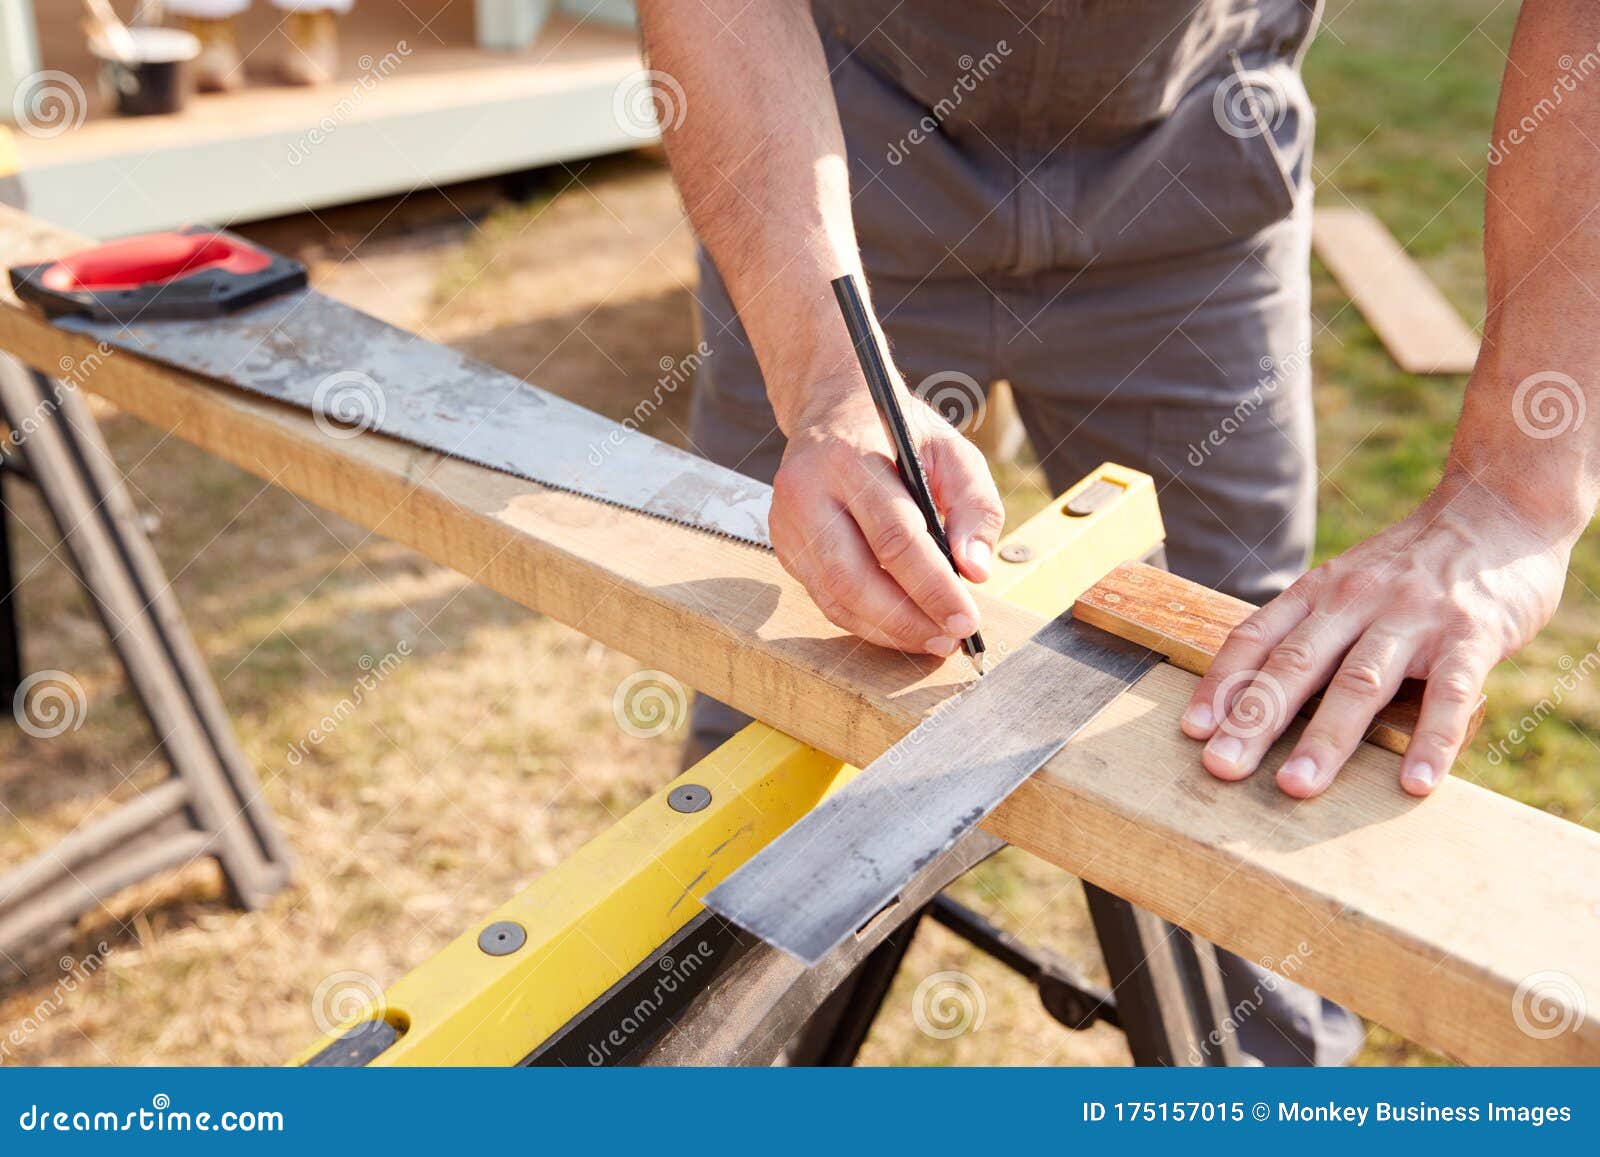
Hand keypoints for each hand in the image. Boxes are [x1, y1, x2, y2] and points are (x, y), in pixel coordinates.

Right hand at [769, 381, 1002, 656]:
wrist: (830, 410)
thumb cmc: (896, 432)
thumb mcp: (950, 449)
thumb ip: (973, 506)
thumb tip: (975, 572)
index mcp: (848, 458)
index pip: (893, 536)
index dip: (932, 586)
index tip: (967, 619)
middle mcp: (806, 492)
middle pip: (853, 577)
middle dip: (907, 619)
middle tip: (951, 639)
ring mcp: (787, 523)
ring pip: (835, 597)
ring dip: (887, 630)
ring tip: (932, 639)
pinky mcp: (784, 547)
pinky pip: (825, 598)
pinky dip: (866, 622)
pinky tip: (901, 627)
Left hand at [1180, 474, 1569, 797]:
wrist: (1496, 508)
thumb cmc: (1412, 566)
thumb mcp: (1348, 583)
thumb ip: (1311, 631)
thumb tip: (1254, 697)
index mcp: (1318, 592)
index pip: (1255, 638)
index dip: (1222, 684)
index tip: (1193, 730)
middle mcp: (1356, 601)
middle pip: (1295, 666)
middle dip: (1254, 721)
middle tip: (1222, 768)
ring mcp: (1413, 617)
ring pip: (1359, 682)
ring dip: (1325, 739)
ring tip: (1296, 787)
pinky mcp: (1472, 634)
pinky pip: (1449, 693)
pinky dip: (1431, 741)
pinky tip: (1414, 783)